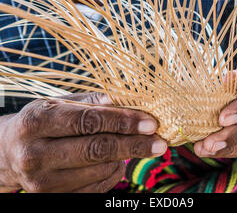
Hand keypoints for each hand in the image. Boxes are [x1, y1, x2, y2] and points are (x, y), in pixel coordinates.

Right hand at [0, 93, 166, 192]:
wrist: (9, 153)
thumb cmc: (41, 121)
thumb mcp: (56, 103)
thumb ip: (88, 102)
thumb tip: (119, 101)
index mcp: (37, 121)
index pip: (87, 121)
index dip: (122, 121)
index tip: (150, 122)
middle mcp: (36, 154)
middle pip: (95, 150)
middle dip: (133, 145)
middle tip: (159, 141)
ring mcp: (42, 182)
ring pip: (99, 170)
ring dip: (124, 158)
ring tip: (135, 145)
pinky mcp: (51, 198)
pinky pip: (94, 188)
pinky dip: (113, 173)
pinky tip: (117, 161)